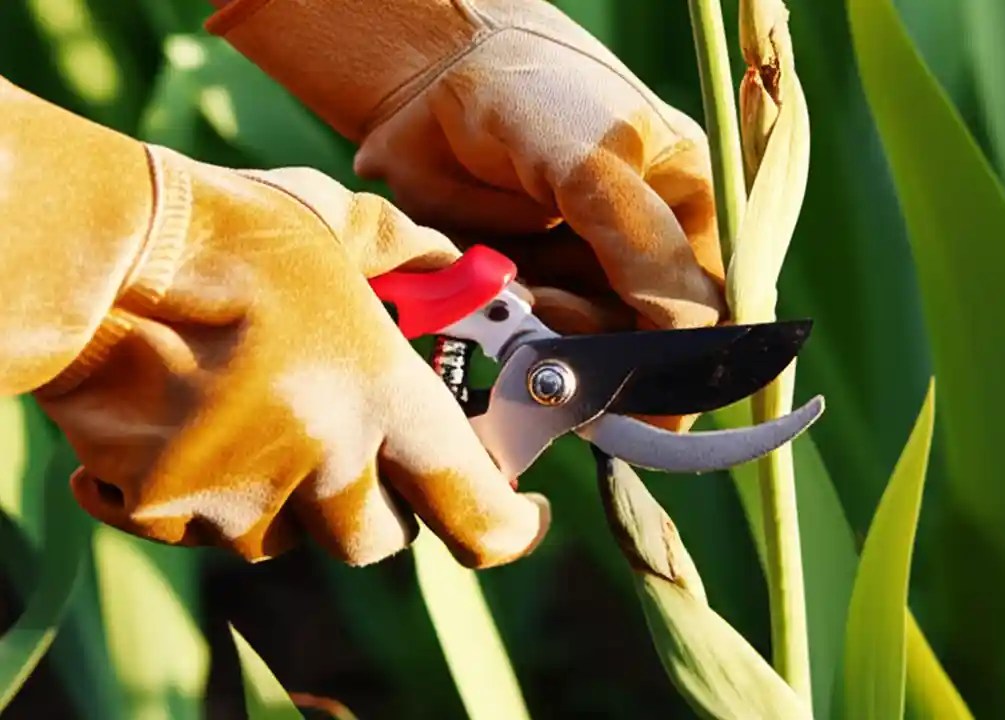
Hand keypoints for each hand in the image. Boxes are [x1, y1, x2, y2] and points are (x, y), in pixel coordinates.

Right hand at [6, 77, 548, 567]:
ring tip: (263, 415)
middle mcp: (323, 465)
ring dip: (292, 499)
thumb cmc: (225, 231)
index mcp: (383, 399)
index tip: (517, 517)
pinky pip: (204, 527)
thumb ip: (412, 253)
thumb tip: (455, 265)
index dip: (509, 526)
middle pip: (380, 539)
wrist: (92, 255)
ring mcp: (239, 500)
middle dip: (384, 505)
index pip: (477, 510)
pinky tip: (189, 423)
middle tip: (367, 452)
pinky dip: (208, 491)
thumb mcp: (340, 221)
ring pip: (288, 538)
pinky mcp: (163, 511)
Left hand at [206, 0, 727, 345]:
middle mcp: (641, 254)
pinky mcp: (524, 290)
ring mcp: (581, 275)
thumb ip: (643, 247)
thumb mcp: (599, 160)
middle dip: (598, 341)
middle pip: (642, 342)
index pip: (709, 310)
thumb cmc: (531, 92)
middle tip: (550, 308)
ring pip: (581, 348)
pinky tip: (492, 283)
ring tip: (514, 281)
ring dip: (546, 330)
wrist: (431, 77)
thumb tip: (688, 335)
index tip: (650, 395)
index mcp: (688, 214)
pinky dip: (507, 324)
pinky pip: (527, 338)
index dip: (684, 358)